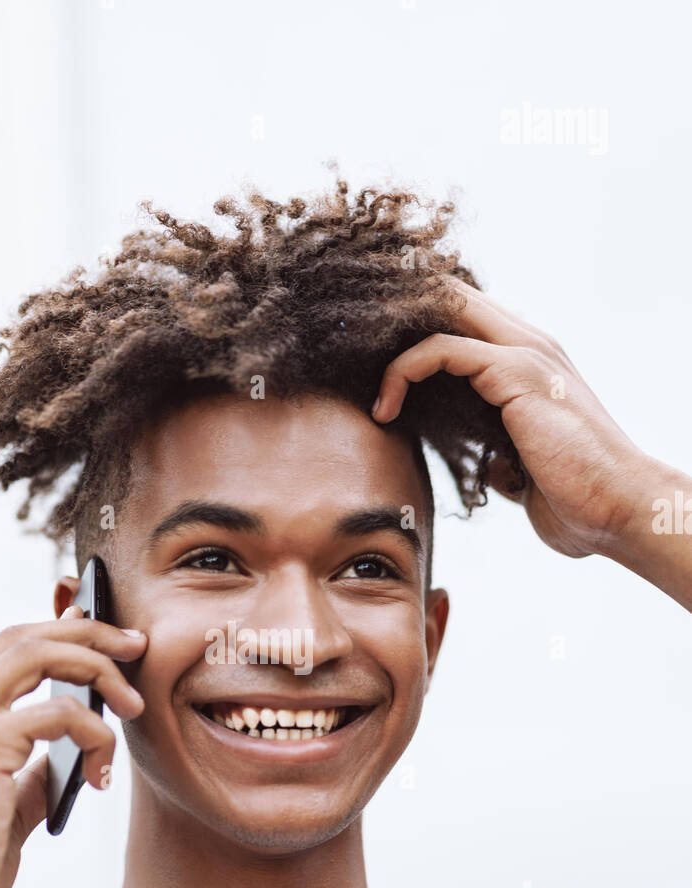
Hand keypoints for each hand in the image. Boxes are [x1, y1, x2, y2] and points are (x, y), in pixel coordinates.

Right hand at [0, 612, 146, 887]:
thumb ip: (25, 776)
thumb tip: (72, 759)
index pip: (0, 648)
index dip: (56, 633)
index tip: (103, 640)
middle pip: (22, 635)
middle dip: (88, 632)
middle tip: (136, 647)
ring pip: (39, 654)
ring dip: (98, 670)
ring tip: (133, 705)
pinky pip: (61, 714)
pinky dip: (96, 735)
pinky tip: (102, 775)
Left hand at [372, 279, 648, 558]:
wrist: (619, 512)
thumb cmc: (576, 501)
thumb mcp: (522, 469)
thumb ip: (496, 453)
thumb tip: (477, 465)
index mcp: (527, 363)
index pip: (462, 316)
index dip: (413, 325)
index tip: (367, 360)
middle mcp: (528, 345)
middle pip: (447, 296)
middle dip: (393, 315)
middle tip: (348, 349)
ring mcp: (525, 353)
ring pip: (440, 310)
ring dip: (389, 337)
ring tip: (356, 374)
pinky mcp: (516, 372)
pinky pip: (441, 349)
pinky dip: (403, 370)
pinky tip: (385, 407)